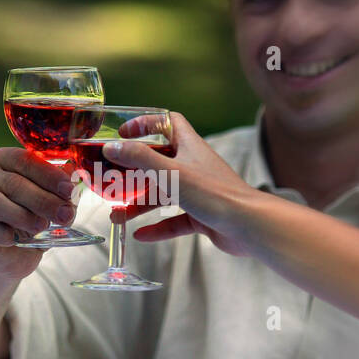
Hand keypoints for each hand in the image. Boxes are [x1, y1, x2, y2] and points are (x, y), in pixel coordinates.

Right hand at [0, 147, 77, 278]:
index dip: (49, 175)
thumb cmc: (33, 220)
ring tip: (41, 227)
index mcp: (5, 160)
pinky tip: (15, 239)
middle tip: (65, 214)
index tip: (69, 189)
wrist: (11, 255)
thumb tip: (76, 175)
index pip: (25, 160)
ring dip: (22, 215)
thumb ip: (62, 189)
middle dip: (43, 200)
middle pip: (12, 183)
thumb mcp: (53, 203)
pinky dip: (3, 234)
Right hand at [108, 112, 260, 255]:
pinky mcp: (202, 215)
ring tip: (117, 216)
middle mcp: (193, 166)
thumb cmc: (214, 192)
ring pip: (163, 194)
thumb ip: (139, 158)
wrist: (247, 225)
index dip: (146, 123)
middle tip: (111, 181)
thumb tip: (112, 147)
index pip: (168, 122)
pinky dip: (158, 227)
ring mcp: (198, 192)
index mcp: (189, 146)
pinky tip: (140, 235)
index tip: (124, 134)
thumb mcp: (170, 172)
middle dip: (133, 173)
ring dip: (140, 204)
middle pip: (158, 163)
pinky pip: (174, 220)